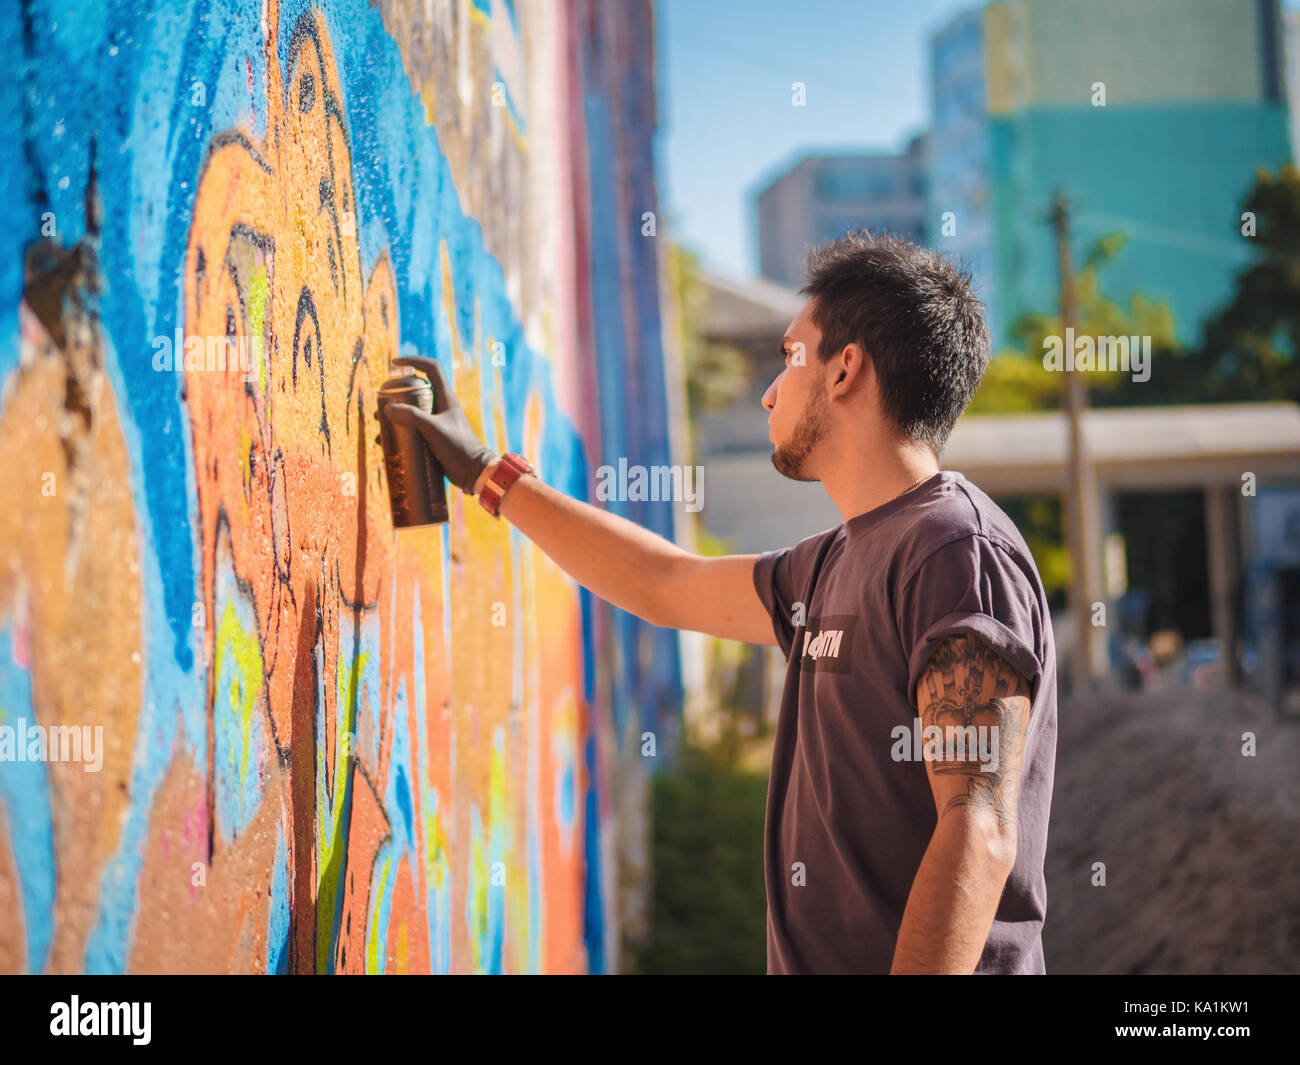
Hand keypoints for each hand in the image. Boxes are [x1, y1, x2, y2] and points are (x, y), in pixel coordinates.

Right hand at [383, 355, 496, 493]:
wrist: (473, 473)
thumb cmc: (458, 447)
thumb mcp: (433, 428)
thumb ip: (412, 416)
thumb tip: (388, 408)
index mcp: (445, 397)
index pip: (431, 368)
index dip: (413, 360)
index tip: (395, 363)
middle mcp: (441, 406)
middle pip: (415, 392)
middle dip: (395, 396)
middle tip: (380, 405)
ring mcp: (437, 422)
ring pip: (411, 412)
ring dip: (394, 417)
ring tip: (379, 425)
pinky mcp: (433, 438)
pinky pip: (412, 430)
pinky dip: (399, 433)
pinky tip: (386, 443)